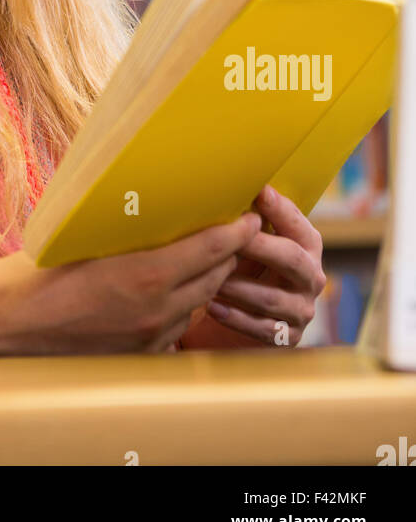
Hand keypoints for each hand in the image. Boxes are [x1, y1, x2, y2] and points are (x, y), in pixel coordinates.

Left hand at [201, 184, 325, 346]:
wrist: (244, 315)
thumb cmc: (246, 264)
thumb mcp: (253, 240)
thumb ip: (250, 219)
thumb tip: (232, 183)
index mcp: (308, 246)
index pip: (297, 225)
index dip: (279, 209)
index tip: (257, 192)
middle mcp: (312, 277)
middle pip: (291, 258)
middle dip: (258, 246)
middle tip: (229, 238)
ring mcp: (302, 309)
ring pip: (270, 297)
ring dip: (237, 286)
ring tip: (210, 275)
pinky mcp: (287, 337)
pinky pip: (261, 329)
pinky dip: (234, 317)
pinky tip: (211, 305)